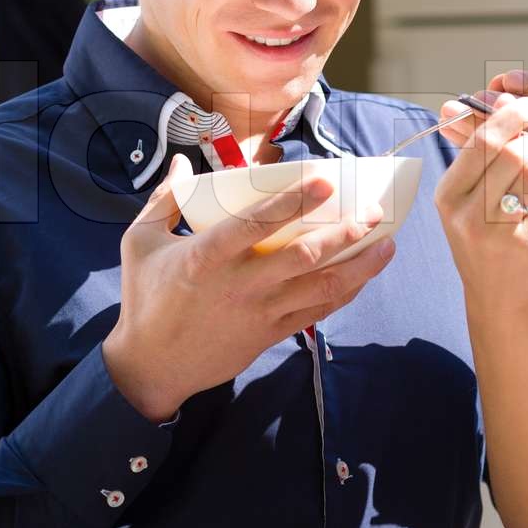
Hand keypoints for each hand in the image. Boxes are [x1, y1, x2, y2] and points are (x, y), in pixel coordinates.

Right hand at [103, 153, 396, 421]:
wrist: (150, 366)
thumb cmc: (145, 299)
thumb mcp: (140, 242)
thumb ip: (164, 198)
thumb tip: (183, 160)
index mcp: (206, 257)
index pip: (255, 225)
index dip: (293, 202)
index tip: (326, 180)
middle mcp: (239, 285)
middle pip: (302, 258)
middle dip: (344, 234)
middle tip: (373, 213)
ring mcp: (258, 313)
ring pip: (319, 288)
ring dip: (358, 267)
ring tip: (387, 245)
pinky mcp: (268, 335)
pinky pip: (316, 313)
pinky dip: (343, 293)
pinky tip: (364, 276)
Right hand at [434, 94, 527, 312]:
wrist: (496, 297)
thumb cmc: (481, 239)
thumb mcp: (466, 198)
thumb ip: (481, 150)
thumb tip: (505, 99)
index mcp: (448, 195)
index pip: (481, 142)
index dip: (509, 115)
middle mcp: (469, 214)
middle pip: (512, 152)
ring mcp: (500, 231)